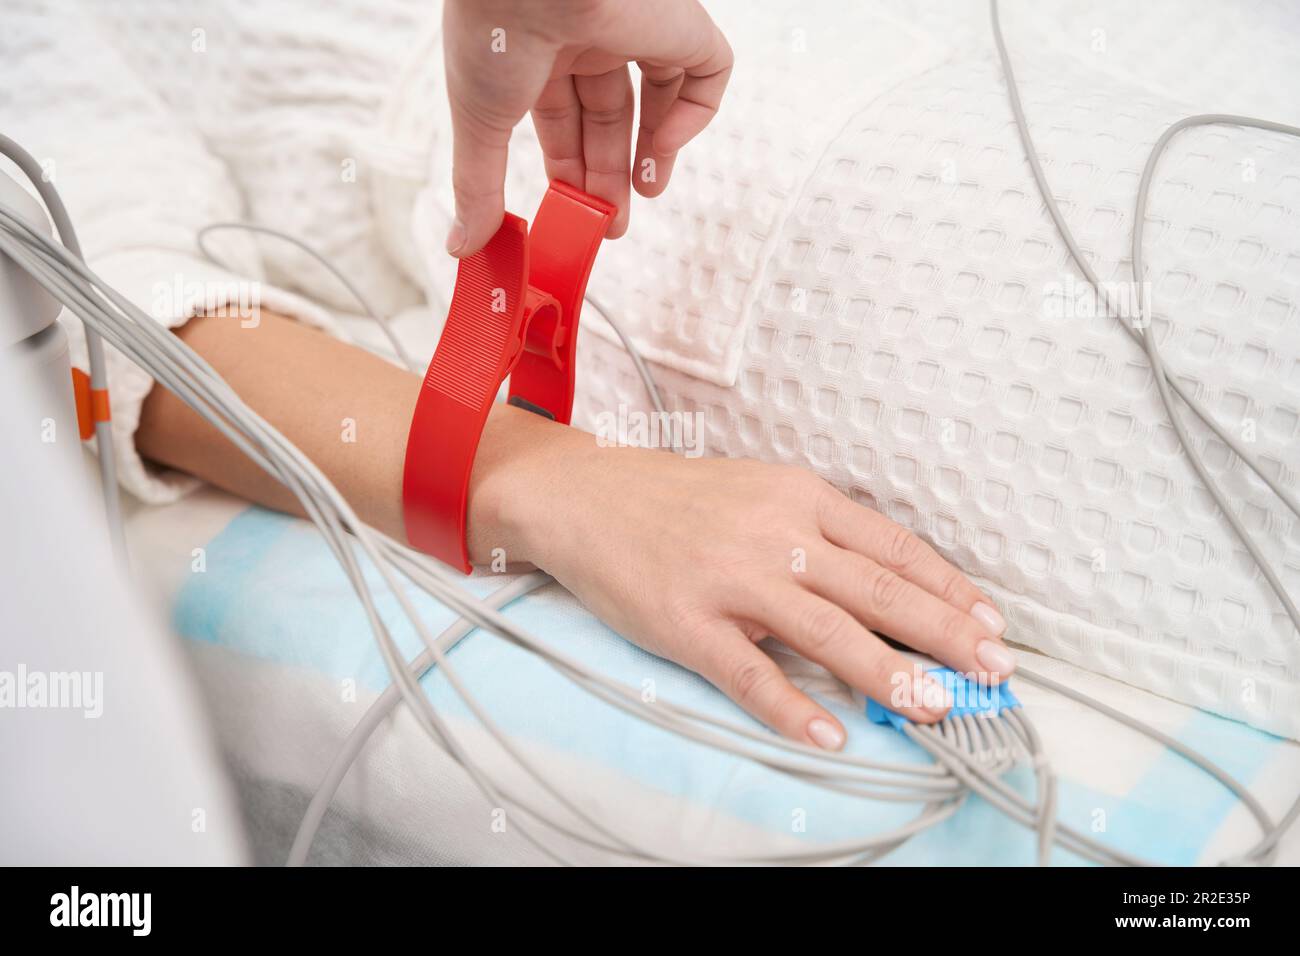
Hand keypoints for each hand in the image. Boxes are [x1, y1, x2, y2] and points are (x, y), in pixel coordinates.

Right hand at [441, 0, 732, 255]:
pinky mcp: (679, 20)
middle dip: (608, 173)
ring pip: (658, 94)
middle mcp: (585, 34)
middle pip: (608, 116)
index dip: (568, 169)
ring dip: (653, 151)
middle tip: (608, 224)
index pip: (560, 118)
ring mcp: (634, 24)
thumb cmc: (491, 29)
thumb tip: (461, 246)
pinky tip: (663, 145)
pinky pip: (708, 68)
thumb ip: (476, 186)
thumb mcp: (478, 121)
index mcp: (535, 49)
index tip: (570, 214)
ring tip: (643, 194)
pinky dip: (694, 114)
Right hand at [476, 418, 1013, 750]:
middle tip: (991, 672)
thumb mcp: (758, 490)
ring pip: (827, 632)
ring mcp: (731, 580)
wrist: (585, 494)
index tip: (989, 624)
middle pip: (877, 590)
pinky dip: (791, 707)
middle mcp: (776, 535)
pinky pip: (748, 673)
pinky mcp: (687, 623)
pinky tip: (828, 735)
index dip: (948, 588)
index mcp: (800, 497)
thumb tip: (881, 584)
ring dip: (888, 673)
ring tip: (933, 706)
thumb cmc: (676, 497)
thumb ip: (816, 531)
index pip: (894, 547)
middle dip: (943, 634)